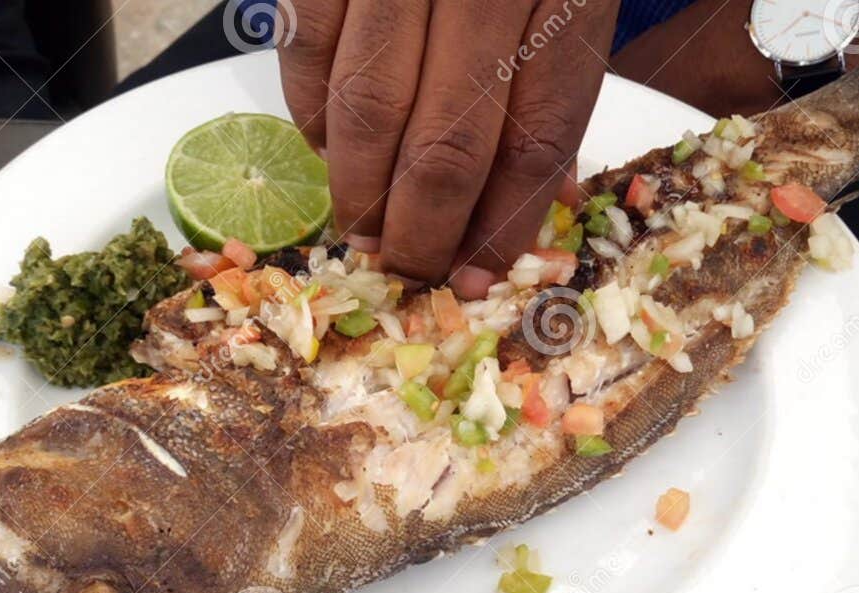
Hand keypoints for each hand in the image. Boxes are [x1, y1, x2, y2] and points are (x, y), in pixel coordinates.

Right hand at [278, 0, 615, 296]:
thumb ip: (550, 74)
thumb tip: (521, 203)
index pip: (540, 135)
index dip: (503, 223)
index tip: (478, 276)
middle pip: (450, 141)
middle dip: (421, 230)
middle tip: (404, 266)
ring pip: (370, 109)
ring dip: (359, 190)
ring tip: (361, 225)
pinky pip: (308, 49)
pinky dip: (311, 113)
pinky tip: (327, 143)